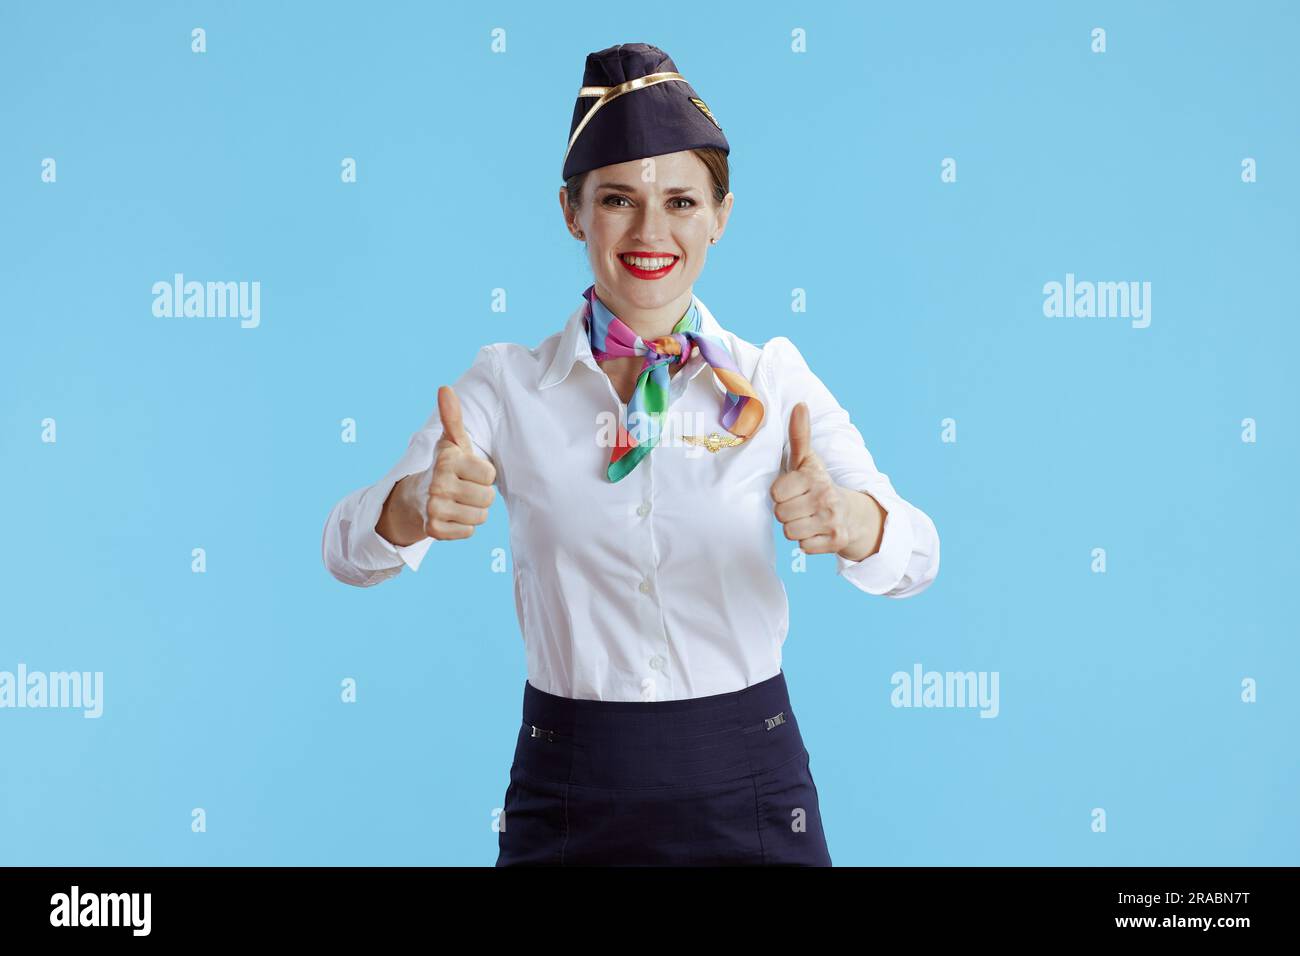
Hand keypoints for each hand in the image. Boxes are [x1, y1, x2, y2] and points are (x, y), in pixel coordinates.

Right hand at [419, 384, 496, 539]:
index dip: (483, 474)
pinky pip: (470, 532)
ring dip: (474, 511)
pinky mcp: (434, 530)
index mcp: (447, 460)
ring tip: (458, 502)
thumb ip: (453, 417)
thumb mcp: (452, 443)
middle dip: (481, 495)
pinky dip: (464, 527)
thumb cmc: (446, 467)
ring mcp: (434, 508)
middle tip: (463, 489)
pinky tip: (451, 516)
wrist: (416, 498)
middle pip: (488, 497)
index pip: (490, 475)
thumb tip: (444, 388)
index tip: (468, 471)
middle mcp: (439, 483)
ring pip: (481, 516)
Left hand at [770, 401, 881, 558]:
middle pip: (780, 514)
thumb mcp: (808, 460)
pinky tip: (816, 531)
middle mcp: (825, 498)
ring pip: (790, 532)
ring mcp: (832, 521)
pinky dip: (808, 542)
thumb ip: (800, 435)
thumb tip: (799, 404)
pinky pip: (803, 547)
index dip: (781, 494)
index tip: (794, 491)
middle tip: (801, 506)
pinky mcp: (835, 541)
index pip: (775, 494)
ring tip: (807, 518)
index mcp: (814, 478)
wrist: (853, 514)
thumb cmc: (820, 485)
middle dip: (787, 512)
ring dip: (796, 528)